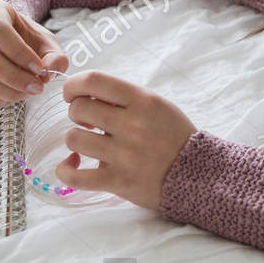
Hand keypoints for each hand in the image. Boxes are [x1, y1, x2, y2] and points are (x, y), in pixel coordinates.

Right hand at [0, 0, 70, 109]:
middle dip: (12, 76)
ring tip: (26, 92)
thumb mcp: (45, 40)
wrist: (8, 41)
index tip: (39, 68)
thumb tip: (49, 71)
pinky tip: (10, 98)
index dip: (19, 52)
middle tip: (35, 87)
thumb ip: (54, 55)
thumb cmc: (26, 38)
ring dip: (5, 90)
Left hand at [57, 70, 196, 210]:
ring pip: (74, 139)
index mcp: (142, 101)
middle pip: (79, 109)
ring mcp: (125, 155)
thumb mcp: (156, 105)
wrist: (198, 174)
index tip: (72, 95)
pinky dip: (65, 171)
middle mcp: (132, 125)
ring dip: (75, 141)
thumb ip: (124, 97)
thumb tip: (85, 93)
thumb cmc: (173, 136)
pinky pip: (75, 176)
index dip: (72, 85)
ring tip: (87, 145)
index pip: (92, 80)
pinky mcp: (119, 181)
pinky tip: (72, 166)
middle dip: (76, 114)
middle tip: (88, 122)